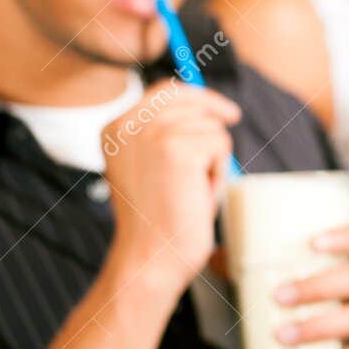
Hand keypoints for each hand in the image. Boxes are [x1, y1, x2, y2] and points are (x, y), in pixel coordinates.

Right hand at [101, 80, 237, 292]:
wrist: (151, 257)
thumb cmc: (157, 221)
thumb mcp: (150, 168)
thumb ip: (164, 136)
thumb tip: (209, 110)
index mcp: (114, 130)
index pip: (162, 91)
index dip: (196, 95)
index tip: (220, 107)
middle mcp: (127, 126)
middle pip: (187, 97)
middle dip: (215, 109)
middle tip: (234, 117)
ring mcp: (152, 135)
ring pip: (209, 125)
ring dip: (213, 158)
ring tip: (194, 189)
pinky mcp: (177, 149)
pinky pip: (220, 144)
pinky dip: (218, 172)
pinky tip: (199, 195)